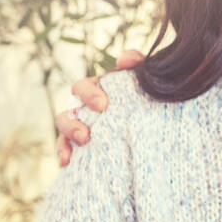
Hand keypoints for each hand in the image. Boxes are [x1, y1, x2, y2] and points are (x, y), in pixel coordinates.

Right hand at [54, 49, 144, 166]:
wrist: (158, 132)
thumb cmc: (148, 99)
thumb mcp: (146, 81)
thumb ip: (137, 63)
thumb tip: (123, 60)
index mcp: (97, 91)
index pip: (83, 88)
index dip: (89, 93)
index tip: (103, 105)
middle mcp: (85, 107)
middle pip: (70, 108)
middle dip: (75, 119)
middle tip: (91, 128)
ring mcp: (81, 125)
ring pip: (63, 124)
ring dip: (68, 132)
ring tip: (83, 140)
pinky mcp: (81, 145)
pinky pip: (65, 148)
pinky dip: (63, 152)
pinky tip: (67, 161)